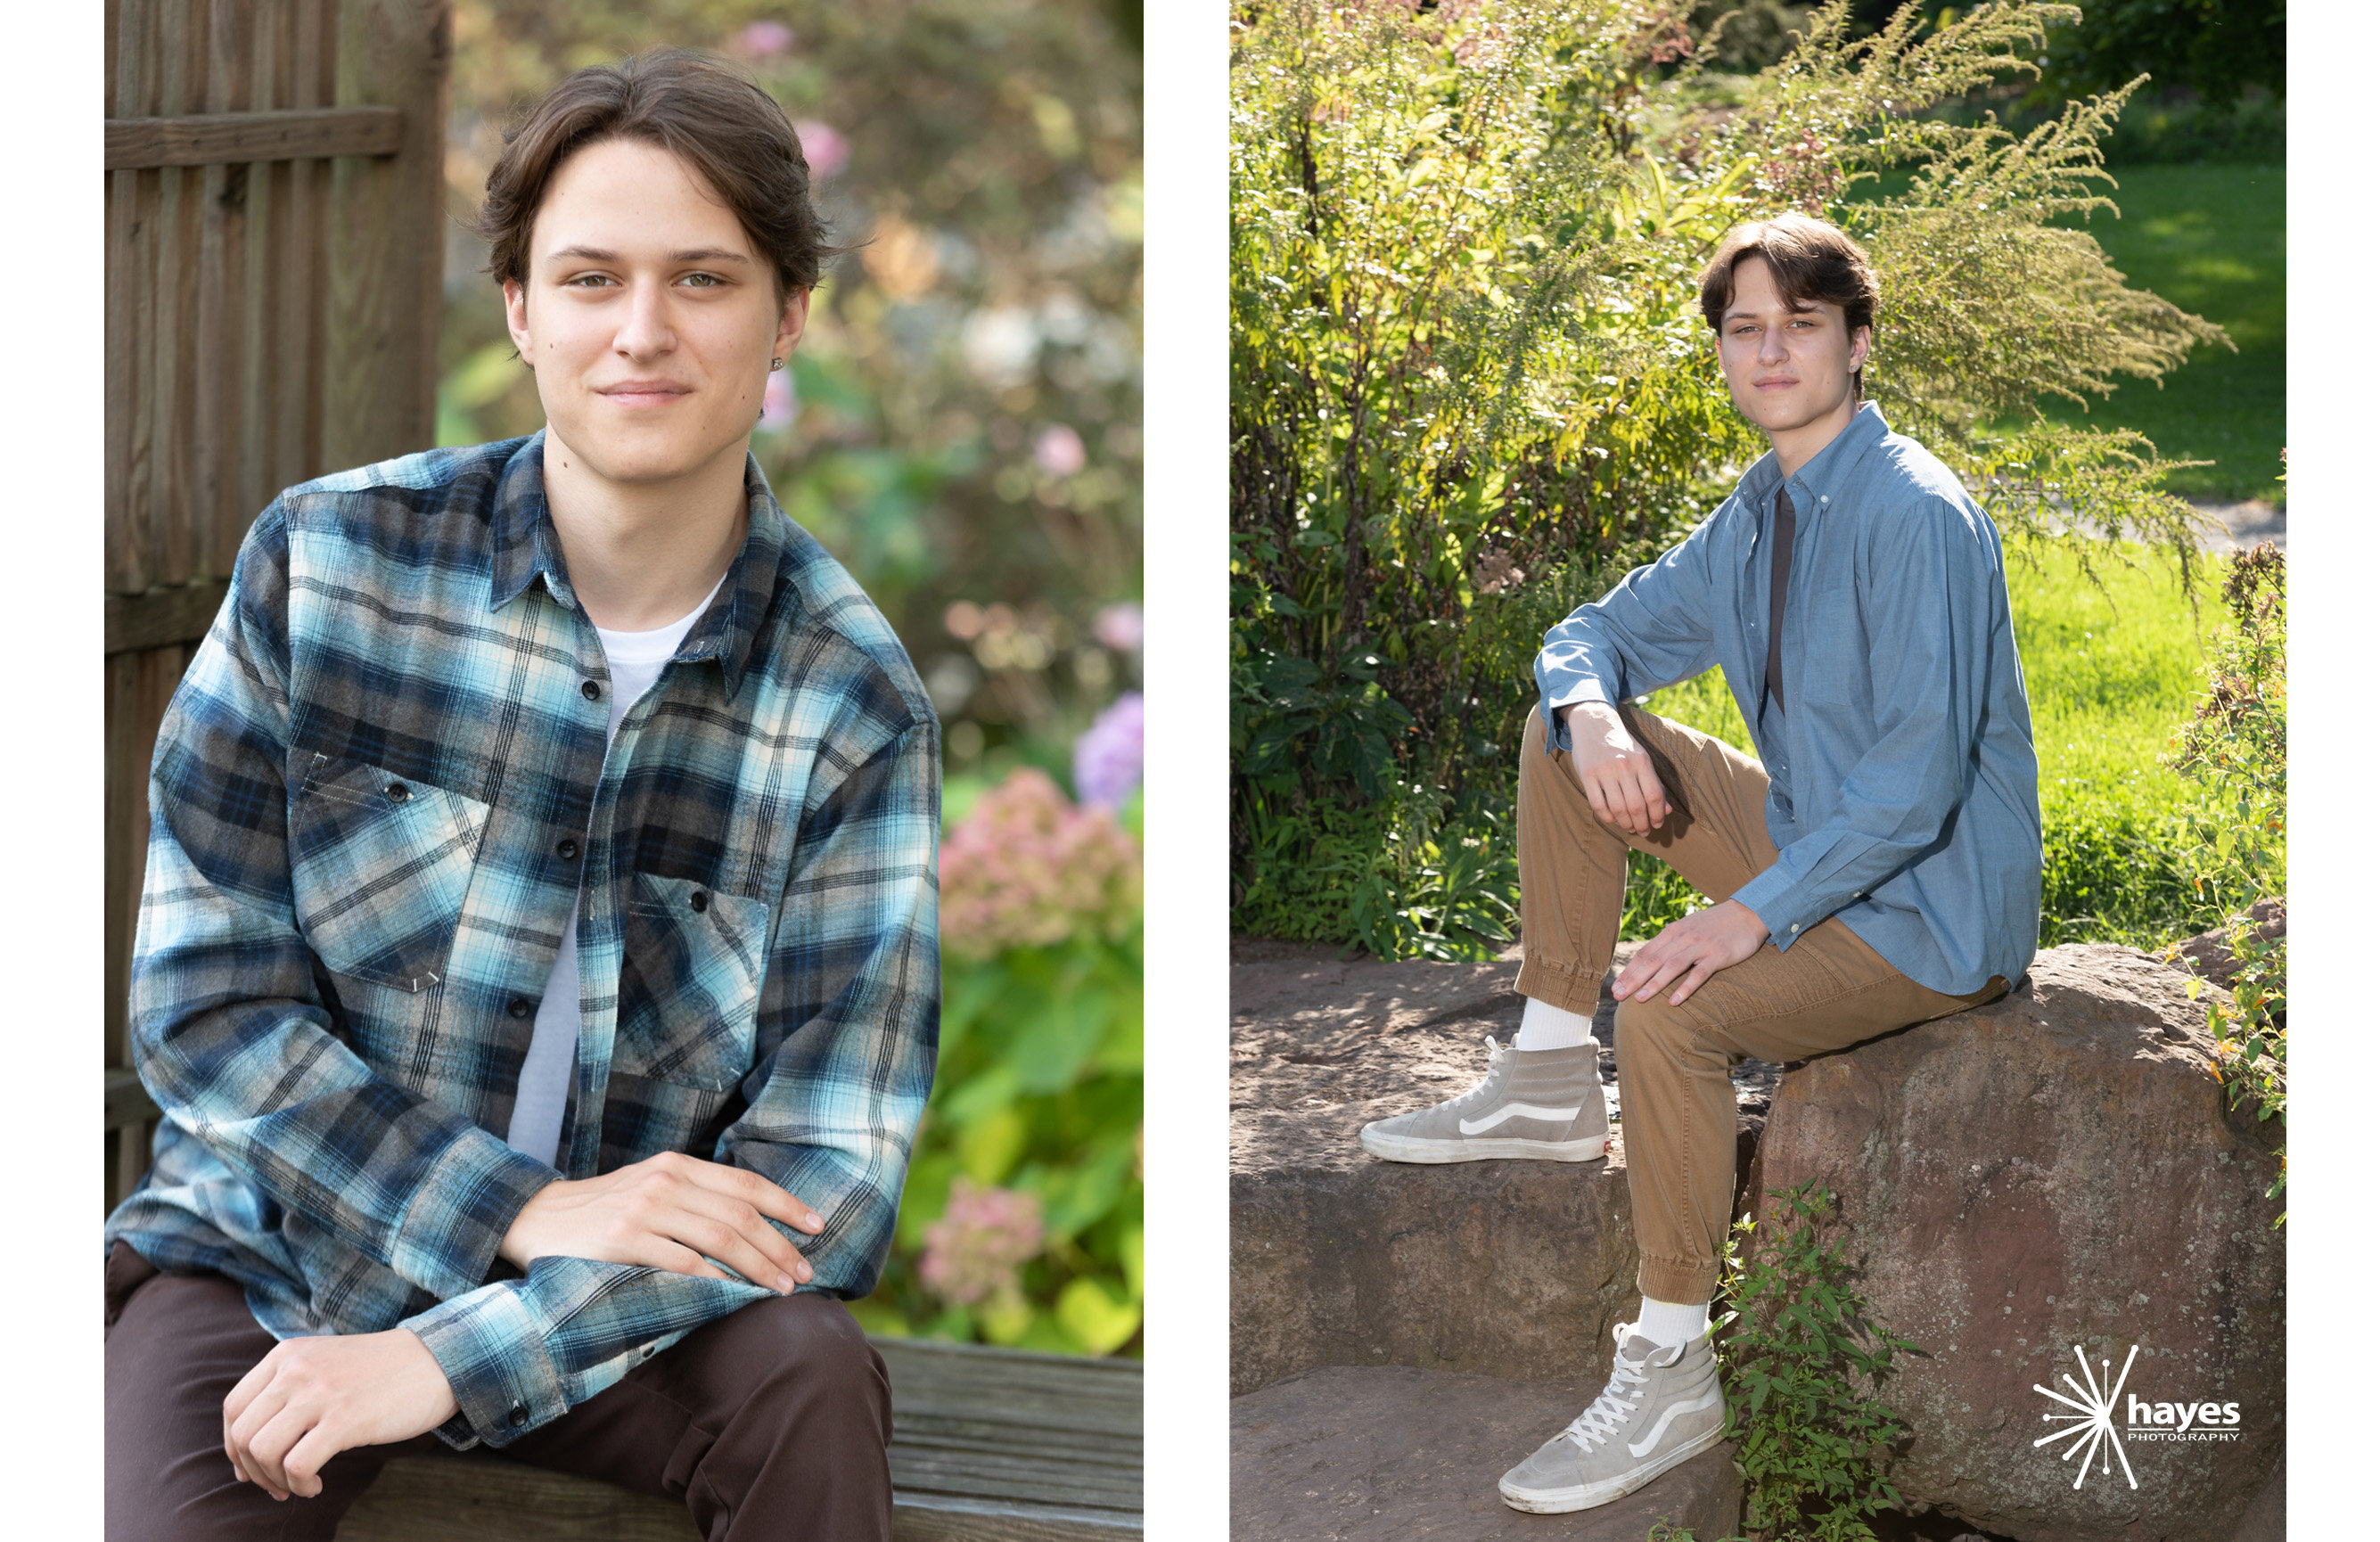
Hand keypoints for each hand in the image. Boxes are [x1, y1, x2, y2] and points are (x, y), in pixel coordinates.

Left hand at [223, 1329, 457, 1499]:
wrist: (438, 1360)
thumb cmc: (382, 1371)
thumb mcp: (324, 1363)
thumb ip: (287, 1389)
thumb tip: (247, 1452)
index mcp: (287, 1354)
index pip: (234, 1408)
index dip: (235, 1447)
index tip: (253, 1469)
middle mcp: (297, 1370)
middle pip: (243, 1434)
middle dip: (254, 1471)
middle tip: (277, 1485)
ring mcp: (320, 1393)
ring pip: (263, 1451)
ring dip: (274, 1481)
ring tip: (299, 1485)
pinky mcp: (345, 1419)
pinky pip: (297, 1465)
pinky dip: (300, 1485)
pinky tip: (317, 1484)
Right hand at [500, 1150, 823, 1291]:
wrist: (534, 1219)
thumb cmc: (602, 1210)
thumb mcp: (651, 1186)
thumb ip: (694, 1196)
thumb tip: (752, 1221)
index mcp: (677, 1165)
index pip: (746, 1184)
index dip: (787, 1205)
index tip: (817, 1226)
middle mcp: (665, 1181)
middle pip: (741, 1215)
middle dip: (780, 1246)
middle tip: (805, 1272)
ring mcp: (644, 1210)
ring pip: (720, 1240)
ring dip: (758, 1267)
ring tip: (781, 1287)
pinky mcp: (623, 1241)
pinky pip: (683, 1263)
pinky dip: (715, 1280)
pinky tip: (735, 1294)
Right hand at [1561, 702, 1669, 836]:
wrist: (1595, 723)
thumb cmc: (1622, 746)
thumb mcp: (1642, 759)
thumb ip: (1654, 784)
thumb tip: (1666, 811)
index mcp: (1641, 761)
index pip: (1654, 795)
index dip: (1657, 814)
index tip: (1657, 824)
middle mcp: (1624, 765)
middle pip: (1636, 805)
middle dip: (1642, 824)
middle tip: (1643, 831)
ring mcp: (1604, 770)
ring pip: (1618, 808)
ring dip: (1626, 824)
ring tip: (1630, 828)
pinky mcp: (1587, 774)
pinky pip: (1598, 804)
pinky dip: (1607, 817)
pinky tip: (1613, 819)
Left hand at [1612, 899, 1770, 1006]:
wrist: (1749, 913)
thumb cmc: (1716, 925)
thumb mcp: (1689, 928)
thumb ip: (1671, 943)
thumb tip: (1650, 960)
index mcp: (1673, 932)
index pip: (1645, 953)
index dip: (1629, 971)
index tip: (1615, 987)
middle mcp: (1683, 937)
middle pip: (1653, 961)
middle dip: (1633, 979)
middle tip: (1617, 997)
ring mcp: (1700, 946)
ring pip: (1671, 966)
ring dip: (1654, 984)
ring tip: (1639, 1000)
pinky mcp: (1718, 955)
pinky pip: (1699, 973)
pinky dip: (1685, 987)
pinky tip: (1673, 1001)